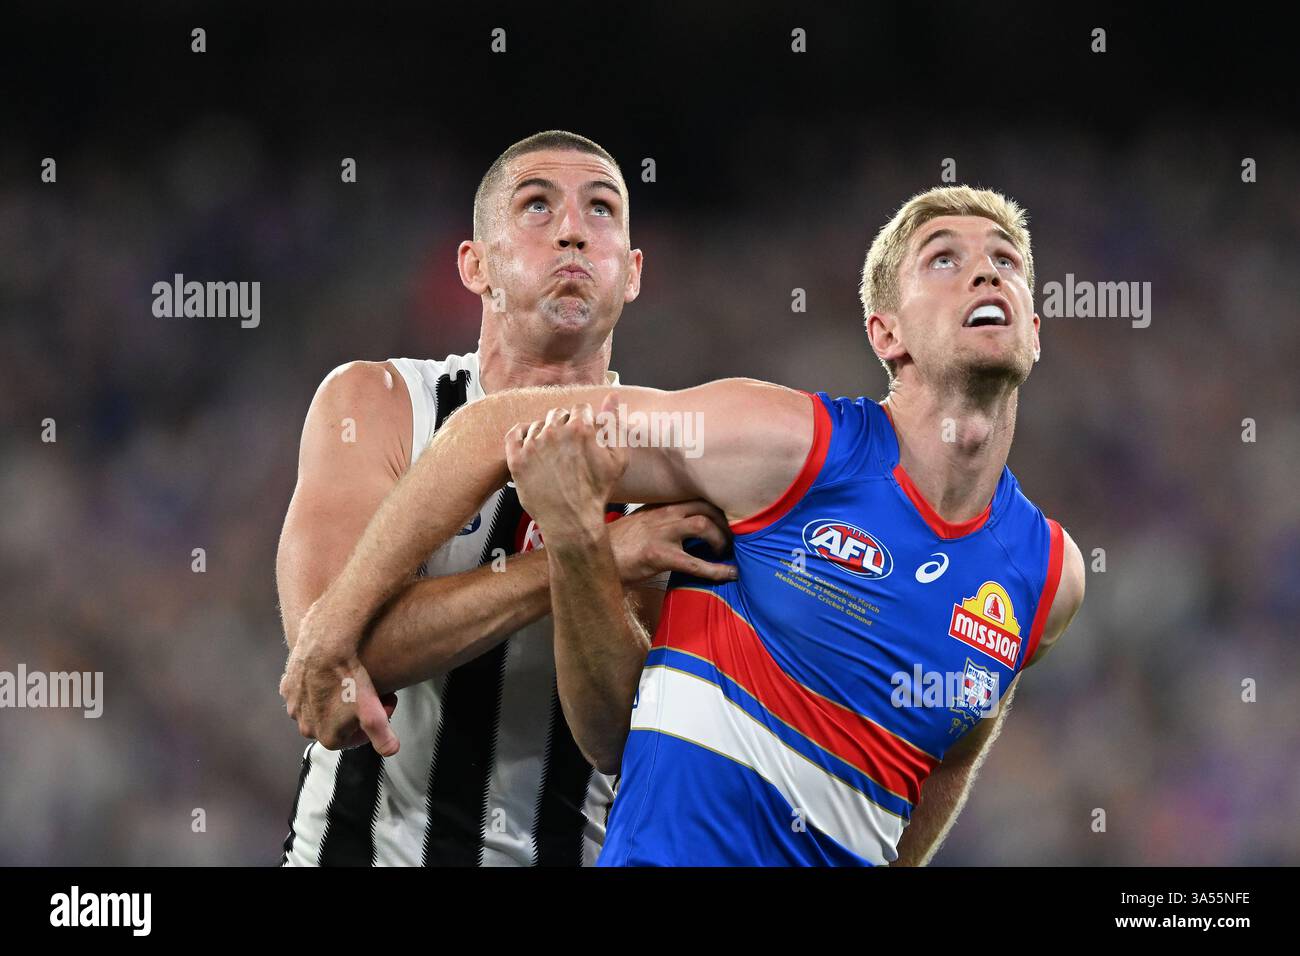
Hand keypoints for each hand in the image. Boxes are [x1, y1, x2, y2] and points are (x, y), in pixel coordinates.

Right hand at [279, 596, 399, 754]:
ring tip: (353, 683)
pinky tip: (333, 674)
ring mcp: (294, 707)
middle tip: (372, 692)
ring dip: (338, 699)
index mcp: (327, 738)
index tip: (385, 703)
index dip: (376, 721)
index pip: (358, 737)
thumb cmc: (348, 680)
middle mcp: (306, 727)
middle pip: (339, 723)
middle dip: (356, 712)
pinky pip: (306, 692)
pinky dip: (318, 687)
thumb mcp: (372, 712)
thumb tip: (391, 750)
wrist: (324, 647)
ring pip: (322, 708)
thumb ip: (382, 737)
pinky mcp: (288, 688)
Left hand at [504, 396, 626, 530]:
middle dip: (564, 425)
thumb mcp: (617, 458)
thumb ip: (613, 423)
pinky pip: (514, 434)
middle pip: (558, 414)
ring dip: (545, 433)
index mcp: (580, 428)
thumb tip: (612, 397)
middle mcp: (554, 432)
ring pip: (537, 425)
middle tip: (568, 446)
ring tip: (552, 454)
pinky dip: (521, 434)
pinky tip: (529, 443)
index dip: (584, 421)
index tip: (583, 434)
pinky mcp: (517, 459)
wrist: (572, 520)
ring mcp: (533, 445)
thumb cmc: (596, 493)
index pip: (580, 408)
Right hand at [608, 500, 737, 584]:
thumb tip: (682, 528)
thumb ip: (659, 520)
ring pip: (704, 525)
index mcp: (658, 506)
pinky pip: (696, 563)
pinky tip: (730, 574)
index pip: (695, 496)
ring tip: (724, 552)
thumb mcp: (637, 523)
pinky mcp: (659, 555)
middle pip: (705, 506)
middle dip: (724, 521)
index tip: (726, 518)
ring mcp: (661, 533)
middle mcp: (662, 514)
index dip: (715, 506)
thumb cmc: (615, 545)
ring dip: (721, 538)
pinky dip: (717, 570)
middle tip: (731, 537)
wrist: (592, 557)